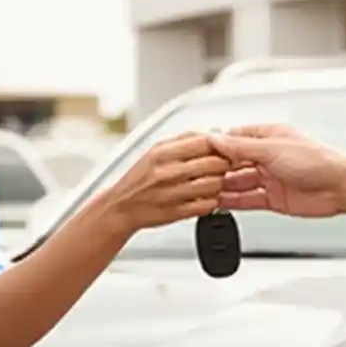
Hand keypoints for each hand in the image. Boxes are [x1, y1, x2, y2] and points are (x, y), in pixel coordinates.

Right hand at [103, 132, 229, 231]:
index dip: (220, 145)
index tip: (223, 149)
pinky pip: (207, 205)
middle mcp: (167, 172)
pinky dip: (211, 201)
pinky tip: (204, 197)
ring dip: (219, 184)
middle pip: (214, 163)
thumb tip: (213, 133)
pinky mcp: (177, 213)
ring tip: (212, 182)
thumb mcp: (156, 150)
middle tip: (222, 167)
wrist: (121, 207)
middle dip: (224, 165)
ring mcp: (172, 193)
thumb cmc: (139, 178)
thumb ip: (185, 140)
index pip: (205, 142)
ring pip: (215, 185)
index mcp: (162, 152)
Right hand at [209, 125, 345, 217]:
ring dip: (223, 187)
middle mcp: (269, 156)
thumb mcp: (272, 149)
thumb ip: (241, 147)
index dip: (216, 146)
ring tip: (203, 191)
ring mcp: (271, 178)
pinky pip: (248, 199)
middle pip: (234, 162)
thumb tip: (216, 138)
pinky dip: (233, 202)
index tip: (198, 153)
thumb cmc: (318, 161)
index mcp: (269, 136)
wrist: (341, 188)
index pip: (234, 138)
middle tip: (197, 175)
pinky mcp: (274, 198)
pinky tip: (219, 204)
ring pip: (239, 182)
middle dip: (217, 169)